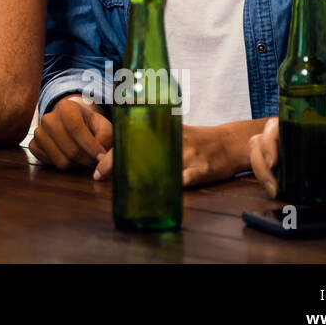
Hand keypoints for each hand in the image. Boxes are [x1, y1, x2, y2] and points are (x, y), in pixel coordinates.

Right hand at [29, 94, 111, 169]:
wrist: (71, 122)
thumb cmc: (90, 125)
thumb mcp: (103, 126)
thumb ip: (106, 138)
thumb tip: (101, 157)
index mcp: (66, 107)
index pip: (76, 130)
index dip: (91, 147)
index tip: (102, 158)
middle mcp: (48, 118)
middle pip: (70, 150)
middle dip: (87, 160)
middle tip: (96, 162)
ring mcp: (38, 132)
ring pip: (61, 161)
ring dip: (77, 165)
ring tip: (85, 160)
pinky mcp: (33, 145)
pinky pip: (50, 164)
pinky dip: (64, 166)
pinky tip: (71, 159)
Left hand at [91, 123, 243, 187]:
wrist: (229, 142)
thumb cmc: (196, 140)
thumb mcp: (171, 133)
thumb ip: (151, 140)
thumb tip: (120, 154)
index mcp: (162, 132)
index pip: (130, 140)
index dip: (110, 155)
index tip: (96, 169)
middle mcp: (171, 141)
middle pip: (138, 152)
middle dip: (115, 164)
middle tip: (98, 176)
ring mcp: (187, 155)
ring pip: (159, 166)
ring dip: (139, 178)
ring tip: (120, 188)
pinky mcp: (203, 168)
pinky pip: (188, 177)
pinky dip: (177, 183)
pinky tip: (165, 192)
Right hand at [249, 117, 325, 202]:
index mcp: (306, 124)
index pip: (276, 125)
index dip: (269, 141)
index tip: (274, 162)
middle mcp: (291, 133)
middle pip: (261, 139)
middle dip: (260, 162)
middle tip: (274, 186)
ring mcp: (286, 146)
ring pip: (257, 151)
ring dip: (260, 170)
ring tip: (274, 190)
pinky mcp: (285, 159)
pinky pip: (263, 162)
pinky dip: (263, 174)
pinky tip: (275, 189)